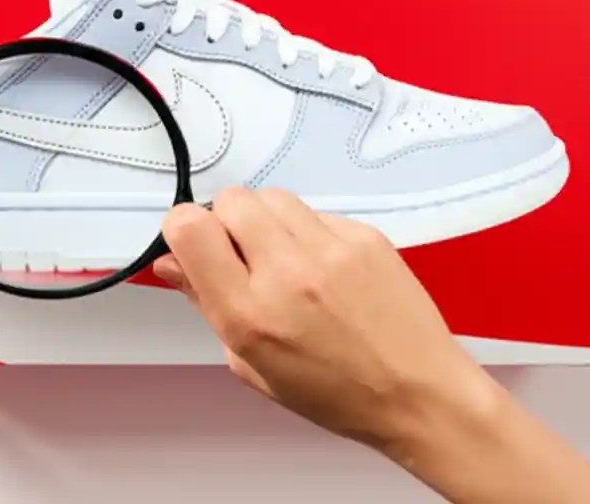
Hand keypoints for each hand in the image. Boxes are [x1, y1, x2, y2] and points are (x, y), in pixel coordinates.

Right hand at [154, 188, 487, 447]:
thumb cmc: (334, 394)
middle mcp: (285, 273)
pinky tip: (323, 267)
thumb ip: (207, 306)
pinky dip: (307, 232)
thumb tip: (171, 264)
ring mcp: (329, 249)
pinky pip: (315, 212)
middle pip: (230, 199)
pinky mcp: (364, 235)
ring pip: (272, 197)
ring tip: (283, 258)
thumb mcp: (253, 366)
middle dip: (225, 221)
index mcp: (248, 314)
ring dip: (265, 221)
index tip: (194, 246)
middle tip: (242, 254)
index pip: (190, 228)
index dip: (182, 229)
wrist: (418, 393)